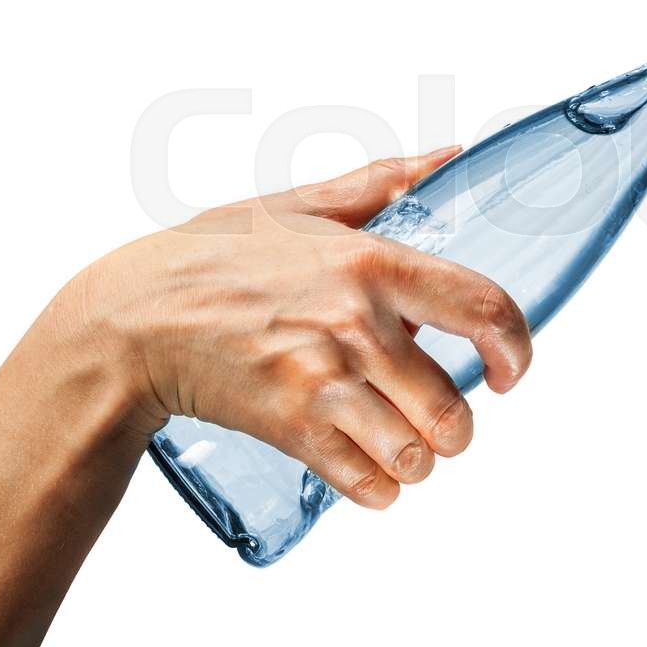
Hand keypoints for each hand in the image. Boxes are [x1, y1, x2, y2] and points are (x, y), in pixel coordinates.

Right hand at [74, 147, 532, 507]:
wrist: (129, 319)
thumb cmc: (214, 258)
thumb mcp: (300, 206)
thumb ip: (383, 182)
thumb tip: (449, 157)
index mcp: (374, 263)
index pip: (485, 309)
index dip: (517, 350)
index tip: (511, 371)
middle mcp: (357, 324)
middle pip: (453, 409)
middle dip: (459, 429)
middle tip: (443, 423)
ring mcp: (322, 381)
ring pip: (415, 455)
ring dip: (419, 462)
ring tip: (404, 449)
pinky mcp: (290, 428)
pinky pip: (364, 482)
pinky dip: (379, 489)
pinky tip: (371, 472)